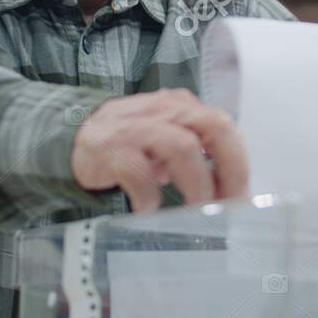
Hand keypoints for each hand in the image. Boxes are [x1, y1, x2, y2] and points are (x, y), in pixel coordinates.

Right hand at [70, 89, 249, 212]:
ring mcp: (137, 126)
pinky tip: (147, 208)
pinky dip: (149, 197)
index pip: (223, 126)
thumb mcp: (166, 139)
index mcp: (181, 107)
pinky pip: (140, 173)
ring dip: (196, 185)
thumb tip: (230, 188)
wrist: (76, 142)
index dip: (237, 163)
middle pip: (212, 128)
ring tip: (194, 211)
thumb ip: (198, 153)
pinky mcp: (111, 147)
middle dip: (229, 169)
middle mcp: (163, 110)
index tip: (240, 196)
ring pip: (183, 148)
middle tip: (227, 203)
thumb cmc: (130, 144)